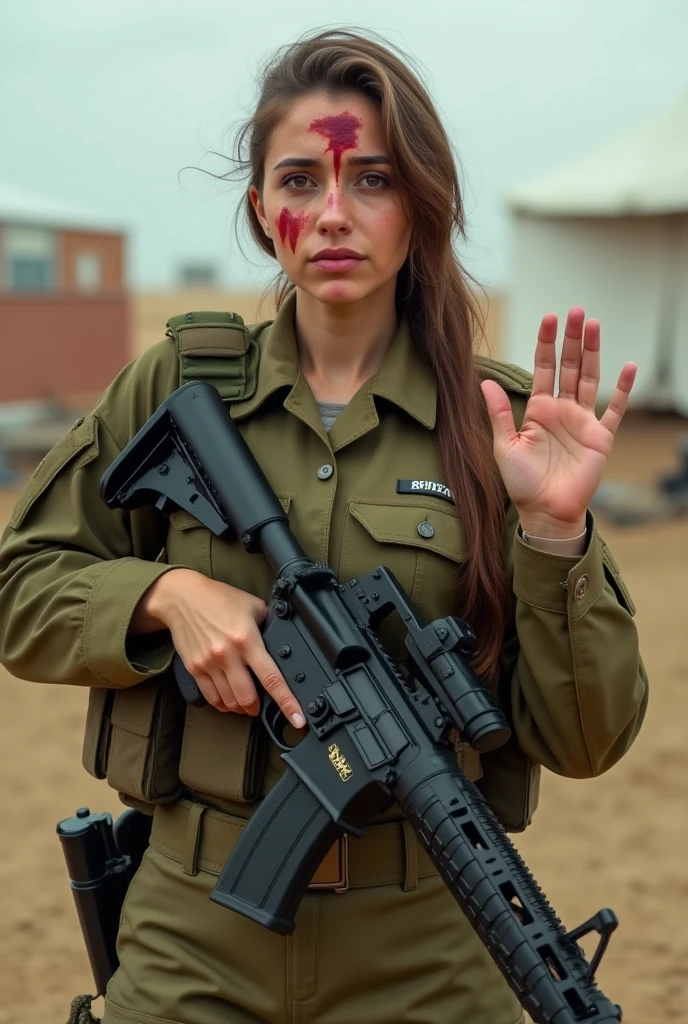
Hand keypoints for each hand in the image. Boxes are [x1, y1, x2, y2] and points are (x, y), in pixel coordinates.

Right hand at [135, 568, 304, 726]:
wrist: (182, 598)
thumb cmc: (218, 599)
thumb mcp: (253, 605)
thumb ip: (268, 625)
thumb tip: (283, 641)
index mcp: (247, 639)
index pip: (272, 678)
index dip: (287, 702)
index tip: (298, 718)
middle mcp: (228, 655)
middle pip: (247, 698)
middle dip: (259, 708)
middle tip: (263, 706)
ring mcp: (209, 664)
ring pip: (229, 702)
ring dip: (241, 708)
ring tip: (246, 703)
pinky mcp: (194, 669)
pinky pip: (211, 698)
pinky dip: (223, 704)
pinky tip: (228, 700)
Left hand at [480, 307, 636, 536]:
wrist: (545, 512)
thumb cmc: (522, 482)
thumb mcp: (504, 446)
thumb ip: (499, 413)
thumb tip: (485, 382)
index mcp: (538, 410)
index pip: (544, 368)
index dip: (546, 343)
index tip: (550, 318)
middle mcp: (562, 410)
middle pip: (569, 366)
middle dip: (572, 339)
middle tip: (577, 311)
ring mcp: (583, 421)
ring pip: (590, 378)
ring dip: (593, 352)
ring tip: (594, 325)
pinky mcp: (601, 437)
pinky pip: (615, 409)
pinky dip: (623, 389)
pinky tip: (628, 366)